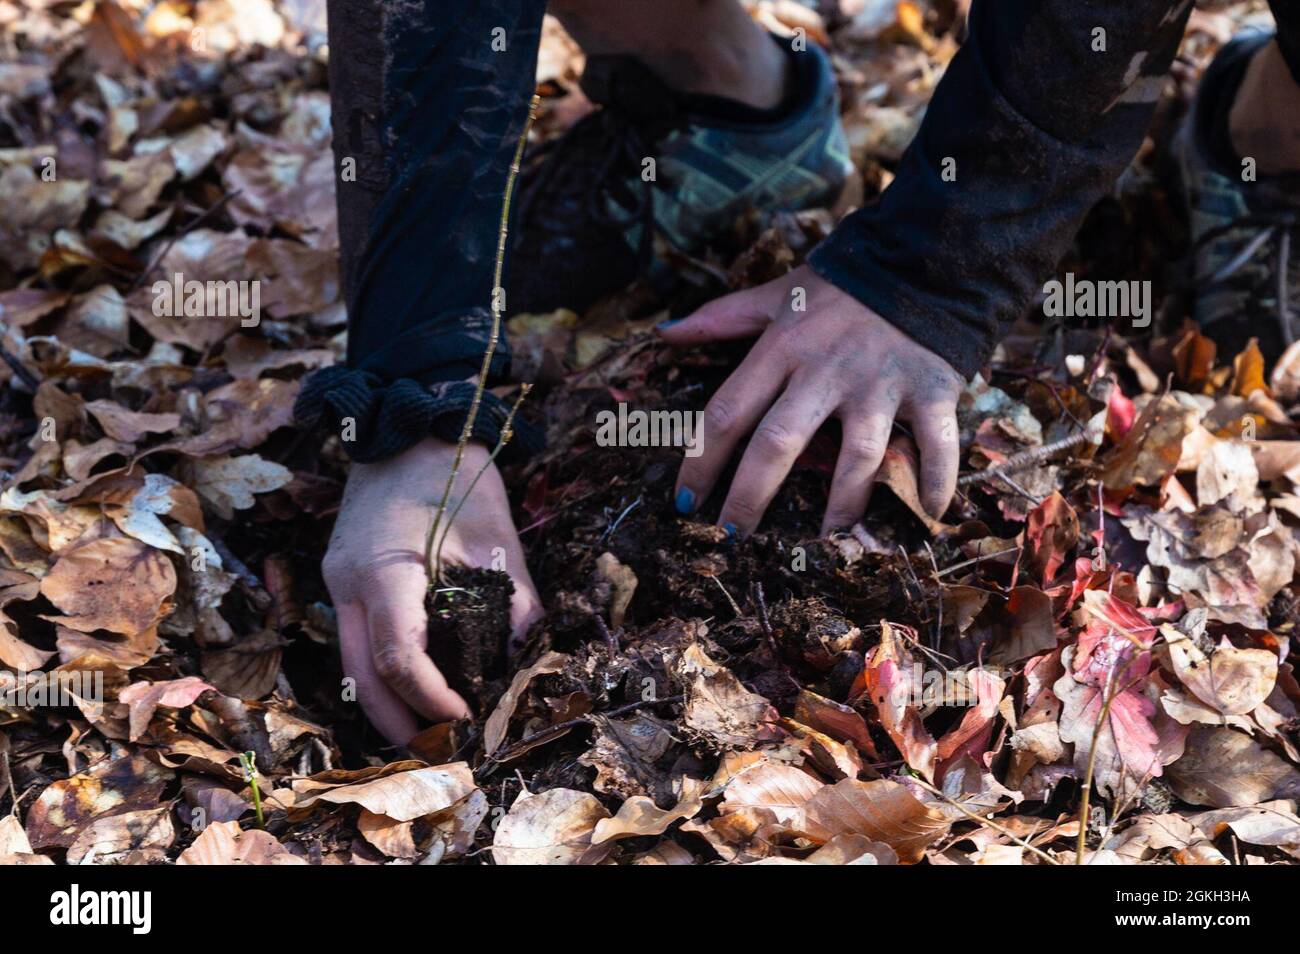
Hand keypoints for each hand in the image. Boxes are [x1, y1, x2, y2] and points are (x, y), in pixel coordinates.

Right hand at [322, 437, 542, 743]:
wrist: (409, 428)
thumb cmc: (456, 474)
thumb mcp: (497, 536)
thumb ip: (515, 600)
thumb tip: (528, 658)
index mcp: (384, 572)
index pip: (400, 660)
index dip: (433, 700)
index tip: (469, 716)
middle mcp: (347, 584)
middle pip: (362, 678)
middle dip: (400, 723)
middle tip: (443, 748)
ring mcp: (337, 583)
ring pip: (352, 666)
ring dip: (387, 703)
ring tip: (431, 728)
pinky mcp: (342, 580)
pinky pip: (356, 641)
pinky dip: (382, 672)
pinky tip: (415, 686)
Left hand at [659, 265, 963, 536]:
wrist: (925, 253)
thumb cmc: (843, 286)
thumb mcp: (778, 294)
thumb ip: (722, 318)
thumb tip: (664, 332)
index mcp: (783, 347)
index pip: (728, 411)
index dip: (701, 461)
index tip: (686, 504)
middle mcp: (827, 369)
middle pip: (779, 441)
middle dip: (751, 496)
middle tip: (734, 540)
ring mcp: (881, 383)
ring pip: (855, 456)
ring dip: (841, 506)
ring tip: (826, 545)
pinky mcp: (932, 389)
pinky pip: (935, 443)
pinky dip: (937, 480)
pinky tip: (930, 515)